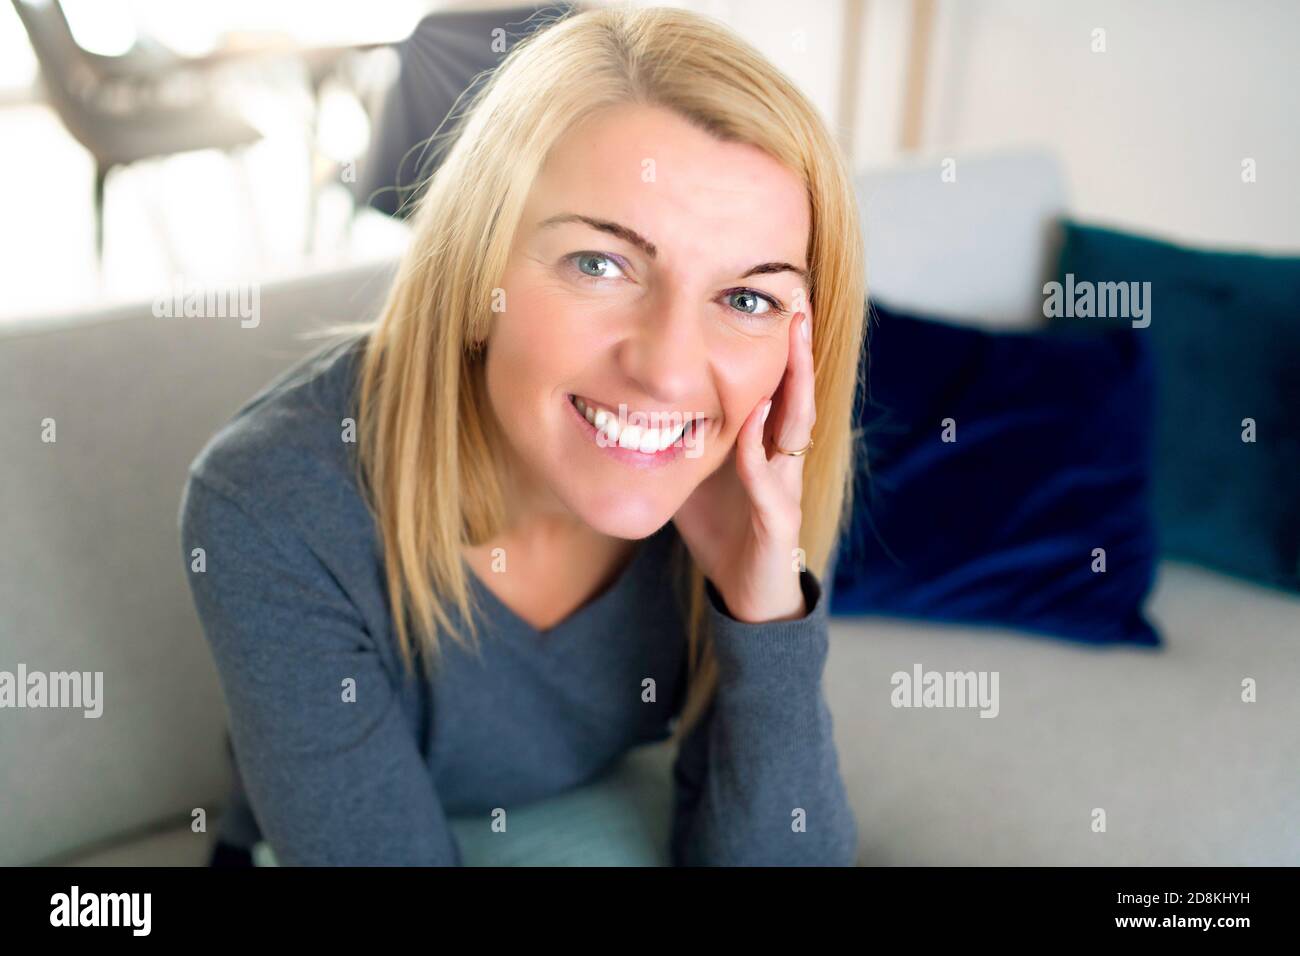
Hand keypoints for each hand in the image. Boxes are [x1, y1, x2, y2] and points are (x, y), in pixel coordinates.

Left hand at [671, 308, 815, 622]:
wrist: (745, 590)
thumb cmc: (722, 524)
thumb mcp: (695, 468)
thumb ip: (683, 431)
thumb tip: (634, 392)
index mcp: (763, 440)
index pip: (776, 383)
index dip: (779, 344)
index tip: (776, 298)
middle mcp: (781, 457)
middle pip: (797, 394)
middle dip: (798, 350)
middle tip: (797, 305)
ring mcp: (784, 486)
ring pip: (796, 427)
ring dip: (796, 384)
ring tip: (793, 342)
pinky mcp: (780, 521)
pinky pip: (771, 481)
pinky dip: (760, 451)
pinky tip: (754, 419)